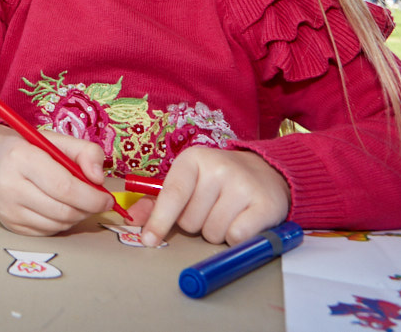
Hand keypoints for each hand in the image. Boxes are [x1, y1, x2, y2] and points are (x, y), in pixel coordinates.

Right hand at [0, 126, 111, 235]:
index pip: (64, 187)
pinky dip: (61, 223)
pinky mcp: (10, 225)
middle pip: (63, 210)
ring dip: (76, 216)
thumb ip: (85, 152)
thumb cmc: (27, 148)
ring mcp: (8, 209)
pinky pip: (48, 232)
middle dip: (87, 209)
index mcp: (21, 157)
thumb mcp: (56, 140)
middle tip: (96, 201)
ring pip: (58, 225)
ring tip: (76, 201)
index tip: (107, 198)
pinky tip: (58, 207)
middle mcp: (9, 186)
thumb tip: (99, 179)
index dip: (92, 197)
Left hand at [132, 147, 289, 247]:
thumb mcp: (188, 180)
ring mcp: (243, 185)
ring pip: (213, 232)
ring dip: (216, 232)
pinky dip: (236, 238)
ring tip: (227, 213)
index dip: (159, 220)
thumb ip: (159, 200)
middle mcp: (218, 168)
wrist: (267, 172)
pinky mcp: (265, 204)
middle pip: (191, 221)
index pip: (172, 194)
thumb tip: (133, 218)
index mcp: (193, 159)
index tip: (148, 240)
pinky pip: (236, 237)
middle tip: (210, 209)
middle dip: (196, 224)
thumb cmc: (218, 181)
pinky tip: (243, 221)